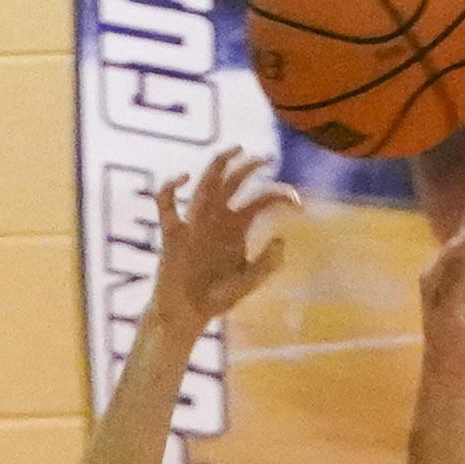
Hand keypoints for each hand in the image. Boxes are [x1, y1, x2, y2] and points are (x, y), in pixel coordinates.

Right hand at [147, 150, 296, 329]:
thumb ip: (267, 263)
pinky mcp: (173, 232)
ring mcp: (195, 221)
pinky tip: (181, 178)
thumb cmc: (216, 298)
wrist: (188, 315)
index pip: (261, 199)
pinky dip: (169, 187)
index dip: (280, 195)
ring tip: (235, 148)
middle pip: (235, 180)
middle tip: (269, 156)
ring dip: (219, 163)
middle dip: (251, 165)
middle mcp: (218, 217)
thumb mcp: (249, 282)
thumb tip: (281, 238)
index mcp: (238, 226)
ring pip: (207, 182)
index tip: (298, 204)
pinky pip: (166, 202)